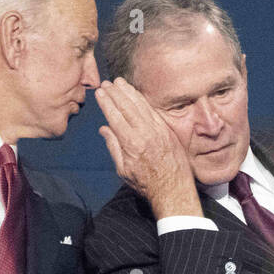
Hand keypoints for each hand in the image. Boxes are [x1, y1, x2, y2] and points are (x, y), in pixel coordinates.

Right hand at [95, 78, 201, 218]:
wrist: (173, 191)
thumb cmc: (147, 185)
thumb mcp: (124, 170)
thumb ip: (114, 147)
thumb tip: (104, 129)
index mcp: (132, 144)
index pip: (115, 117)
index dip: (106, 103)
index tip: (100, 93)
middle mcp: (145, 134)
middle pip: (127, 107)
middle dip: (115, 93)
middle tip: (107, 83)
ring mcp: (158, 131)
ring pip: (140, 105)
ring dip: (128, 92)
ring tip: (119, 82)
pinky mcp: (167, 131)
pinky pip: (152, 110)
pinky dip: (142, 100)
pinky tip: (136, 94)